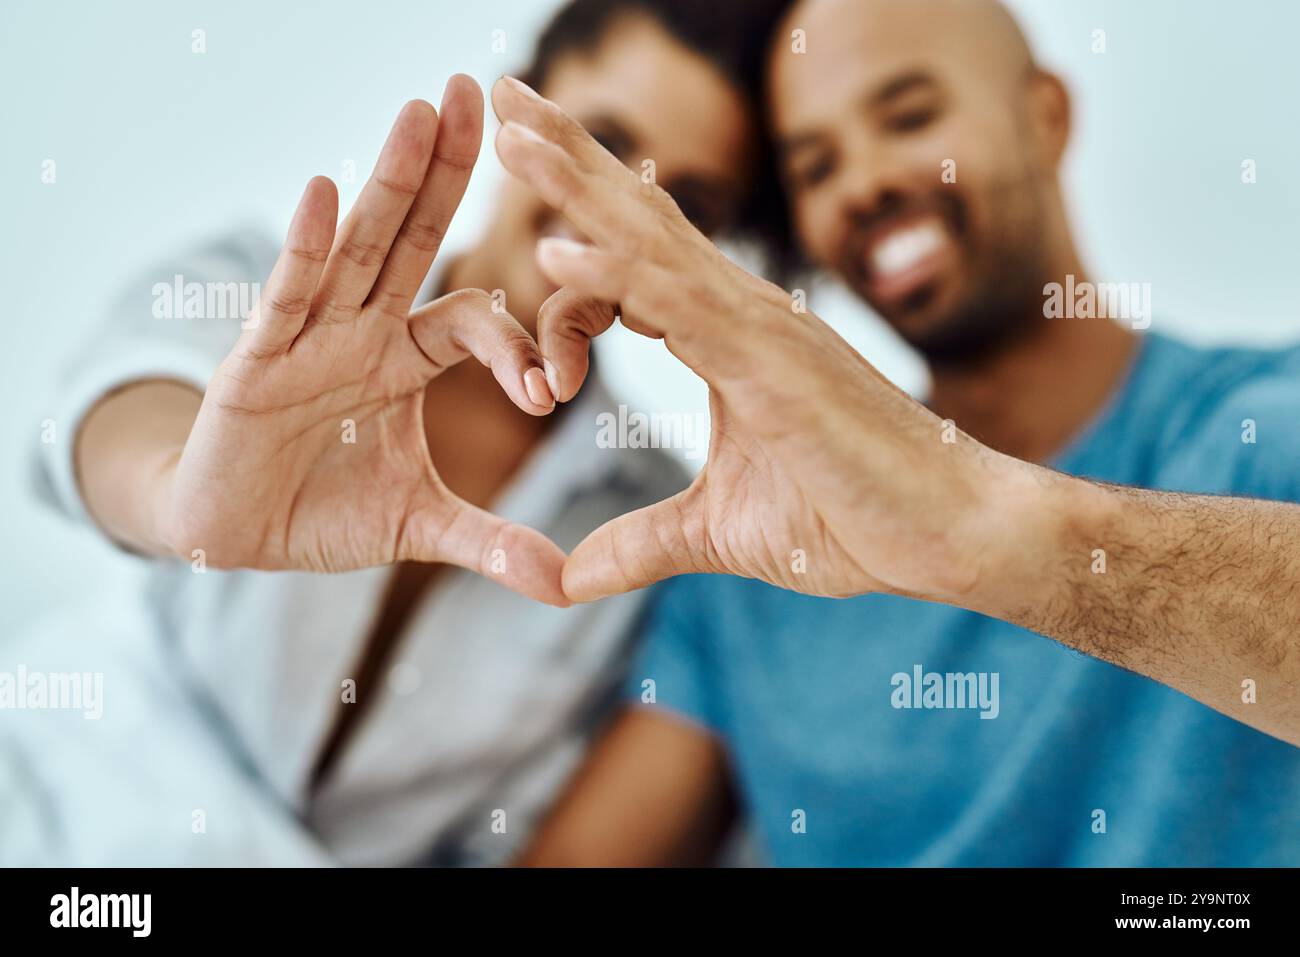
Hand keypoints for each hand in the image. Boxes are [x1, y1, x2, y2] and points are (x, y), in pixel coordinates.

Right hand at [161, 76, 567, 604]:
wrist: (232, 534)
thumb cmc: (323, 510)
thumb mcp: (419, 525)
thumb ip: (488, 542)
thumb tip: (564, 585)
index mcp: (405, 359)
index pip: (473, 321)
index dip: (516, 345)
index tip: (552, 392)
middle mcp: (361, 330)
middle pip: (413, 240)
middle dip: (445, 171)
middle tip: (481, 92)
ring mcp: (309, 336)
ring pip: (357, 249)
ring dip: (389, 181)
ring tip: (421, 110)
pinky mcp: (257, 360)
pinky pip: (287, 296)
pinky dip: (307, 249)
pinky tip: (325, 194)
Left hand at [492, 76, 1048, 606]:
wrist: (952, 535)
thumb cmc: (857, 520)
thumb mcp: (719, 533)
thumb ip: (639, 544)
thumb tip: (566, 580)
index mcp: (728, 336)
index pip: (632, 271)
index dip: (571, 276)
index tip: (543, 358)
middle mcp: (742, 311)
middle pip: (639, 218)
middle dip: (569, 157)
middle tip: (506, 99)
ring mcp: (760, 328)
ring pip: (652, 239)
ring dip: (577, 181)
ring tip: (511, 127)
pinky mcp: (774, 364)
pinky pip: (681, 306)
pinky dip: (616, 275)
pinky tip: (555, 247)